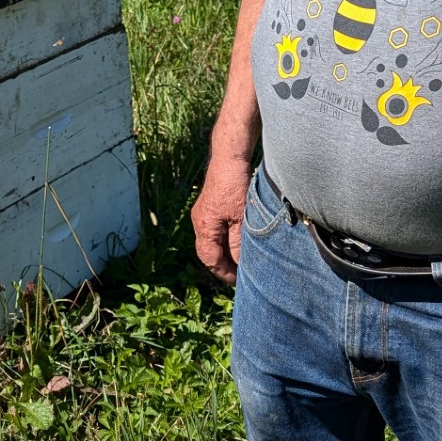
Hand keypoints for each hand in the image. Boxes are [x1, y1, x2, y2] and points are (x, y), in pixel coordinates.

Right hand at [191, 155, 252, 285]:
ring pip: (212, 242)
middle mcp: (199, 222)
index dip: (224, 273)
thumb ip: (239, 244)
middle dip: (223, 266)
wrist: (229, 158)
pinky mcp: (210, 208)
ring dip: (225, 253)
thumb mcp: (242, 219)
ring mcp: (203, 215)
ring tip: (241, 262)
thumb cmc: (235, 186)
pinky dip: (225, 241)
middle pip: (208, 253)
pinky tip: (238, 243)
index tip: (239, 281)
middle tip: (241, 276)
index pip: (210, 259)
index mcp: (204, 227)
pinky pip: (215, 232)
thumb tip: (240, 266)